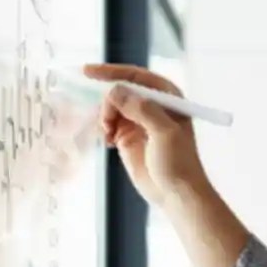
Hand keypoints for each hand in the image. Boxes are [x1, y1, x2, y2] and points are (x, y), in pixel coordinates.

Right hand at [83, 63, 209, 206]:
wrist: (176, 193)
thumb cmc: (178, 162)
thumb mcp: (164, 132)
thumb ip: (142, 109)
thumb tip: (115, 91)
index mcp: (168, 98)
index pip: (137, 76)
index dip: (113, 72)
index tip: (88, 72)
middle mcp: (152, 106)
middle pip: (120, 90)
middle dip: (108, 101)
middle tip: (107, 121)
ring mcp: (139, 121)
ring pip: (111, 106)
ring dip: (105, 116)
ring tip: (110, 134)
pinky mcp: (128, 136)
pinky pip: (109, 123)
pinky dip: (104, 128)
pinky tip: (109, 141)